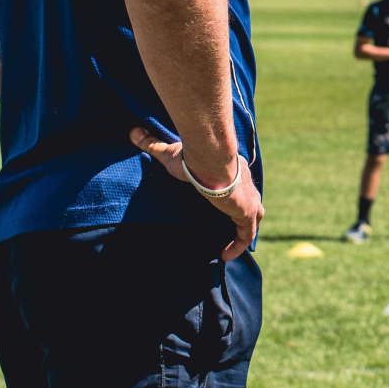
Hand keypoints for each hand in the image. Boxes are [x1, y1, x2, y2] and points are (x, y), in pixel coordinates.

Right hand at [129, 127, 265, 260]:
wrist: (211, 159)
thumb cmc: (194, 157)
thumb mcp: (170, 153)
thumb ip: (153, 144)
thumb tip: (133, 132)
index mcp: (233, 169)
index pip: (237, 182)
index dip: (232, 192)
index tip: (223, 202)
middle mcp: (245, 183)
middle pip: (251, 198)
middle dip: (244, 211)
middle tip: (231, 223)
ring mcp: (248, 199)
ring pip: (255, 215)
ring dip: (245, 228)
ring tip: (230, 243)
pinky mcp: (246, 212)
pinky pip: (246, 234)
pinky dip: (238, 245)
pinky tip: (225, 255)